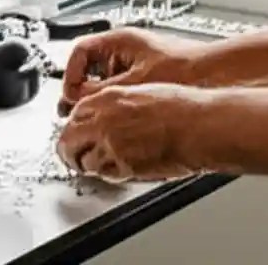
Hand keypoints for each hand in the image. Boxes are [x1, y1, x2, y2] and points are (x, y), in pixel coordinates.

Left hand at [56, 82, 205, 181]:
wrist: (198, 125)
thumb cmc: (181, 108)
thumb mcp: (141, 93)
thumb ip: (117, 105)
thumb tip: (107, 117)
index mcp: (108, 97)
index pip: (74, 115)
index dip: (74, 129)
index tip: (76, 135)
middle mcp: (103, 119)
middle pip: (68, 140)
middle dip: (70, 151)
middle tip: (74, 158)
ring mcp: (110, 142)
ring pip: (83, 160)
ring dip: (88, 165)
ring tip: (98, 167)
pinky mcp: (122, 164)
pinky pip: (105, 174)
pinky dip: (108, 174)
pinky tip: (119, 170)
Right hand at [58, 28, 200, 115]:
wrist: (214, 74)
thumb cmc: (183, 68)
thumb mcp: (133, 82)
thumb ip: (101, 91)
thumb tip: (76, 101)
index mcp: (118, 41)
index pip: (80, 52)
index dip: (71, 75)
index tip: (71, 95)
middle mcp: (125, 49)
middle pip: (90, 68)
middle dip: (84, 90)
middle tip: (81, 110)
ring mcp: (136, 62)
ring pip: (105, 81)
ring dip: (101, 98)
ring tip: (104, 115)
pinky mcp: (146, 76)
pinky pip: (121, 88)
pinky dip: (117, 101)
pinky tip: (122, 115)